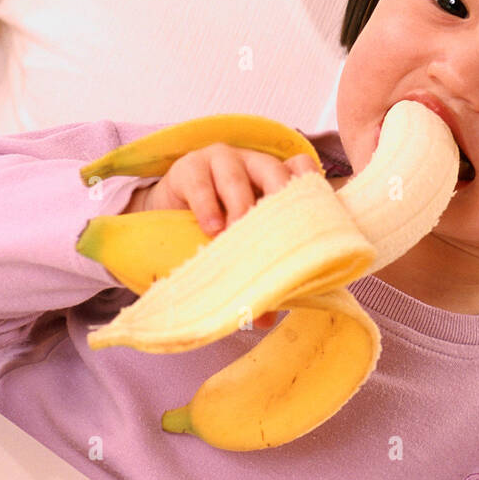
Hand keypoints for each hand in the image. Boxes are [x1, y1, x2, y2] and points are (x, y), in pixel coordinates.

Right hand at [123, 144, 320, 327]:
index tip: (316, 214)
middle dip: (277, 198)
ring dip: (239, 205)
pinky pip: (200, 182)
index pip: (301, 170)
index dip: (310, 187)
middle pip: (274, 171)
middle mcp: (254, 165)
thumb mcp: (239, 248)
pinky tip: (210, 228)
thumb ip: (257, 274)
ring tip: (236, 233)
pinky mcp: (190, 167)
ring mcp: (221, 161)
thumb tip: (266, 318)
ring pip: (237, 176)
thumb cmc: (214, 233)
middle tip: (277, 232)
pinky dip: (207, 205)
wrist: (162, 220)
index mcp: (276, 180)